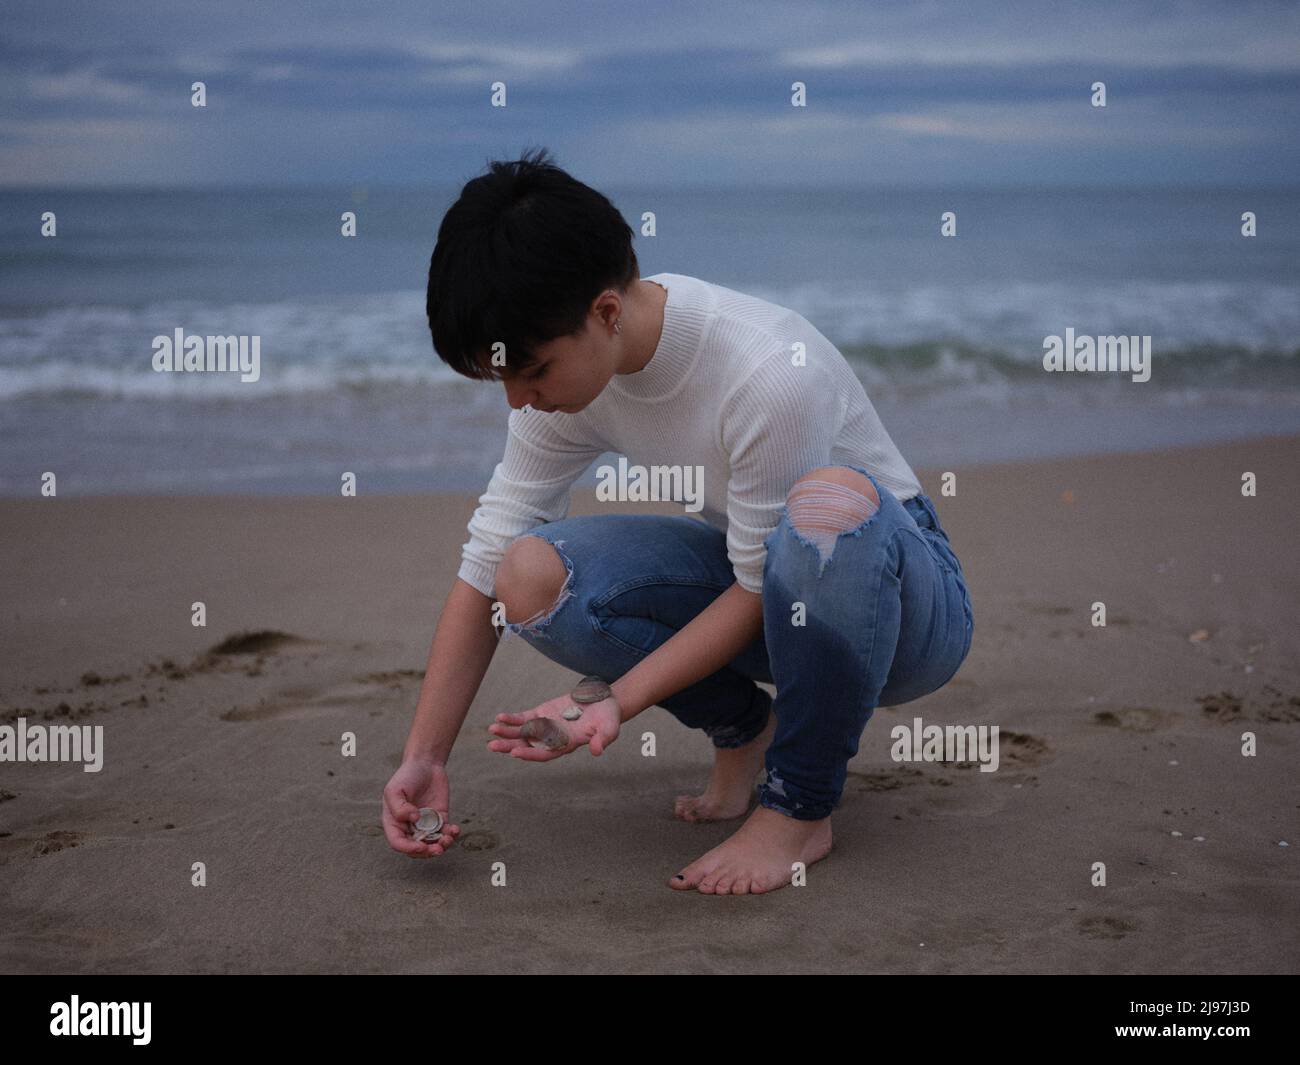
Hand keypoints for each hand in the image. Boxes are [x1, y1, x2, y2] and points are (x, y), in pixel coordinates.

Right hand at [382, 758, 460, 857]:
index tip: (421, 846)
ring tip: (448, 839)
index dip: (409, 848)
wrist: (426, 764)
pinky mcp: (439, 819)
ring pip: (432, 843)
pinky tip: (455, 830)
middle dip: (427, 852)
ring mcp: (425, 824)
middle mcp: (409, 827)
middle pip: (416, 848)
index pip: (398, 843)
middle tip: (438, 849)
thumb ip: (399, 807)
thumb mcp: (395, 789)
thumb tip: (413, 820)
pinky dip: (450, 834)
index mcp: (394, 823)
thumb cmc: (406, 776)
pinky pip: (445, 832)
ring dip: (441, 845)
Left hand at [487, 690, 621, 760]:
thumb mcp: (610, 727)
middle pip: (528, 745)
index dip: (531, 753)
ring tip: (492, 730)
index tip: (516, 752)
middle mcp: (553, 739)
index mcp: (567, 744)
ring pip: (523, 732)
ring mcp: (547, 726)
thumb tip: (597, 751)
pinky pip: (525, 718)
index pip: (545, 753)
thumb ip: (604, 739)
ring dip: (507, 732)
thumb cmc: (609, 717)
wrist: (605, 701)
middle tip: (492, 747)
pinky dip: (513, 718)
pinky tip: (500, 717)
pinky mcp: (544, 713)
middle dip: (510, 746)